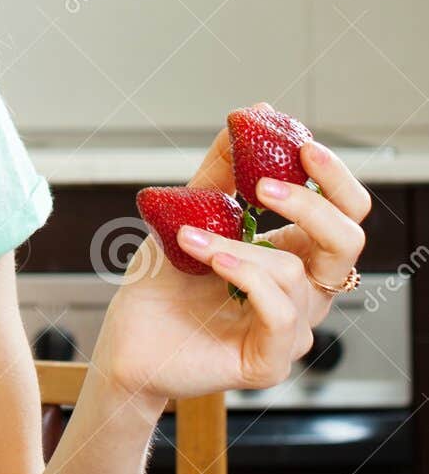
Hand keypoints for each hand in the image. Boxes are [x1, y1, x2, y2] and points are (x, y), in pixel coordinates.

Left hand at [92, 121, 369, 409]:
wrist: (125, 340)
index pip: (344, 212)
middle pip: (349, 241)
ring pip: (297, 274)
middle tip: (264, 185)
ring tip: (192, 235)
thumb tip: (252, 112)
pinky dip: (246, 278)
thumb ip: (221, 171)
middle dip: (312, 204)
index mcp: (295, 254)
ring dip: (240, 246)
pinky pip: (281, 316)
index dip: (334, 178)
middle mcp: (303, 291)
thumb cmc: (161, 284)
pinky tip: (212, 259)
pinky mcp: (270, 361)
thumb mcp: (188, 215)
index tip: (302, 145)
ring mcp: (290, 328)